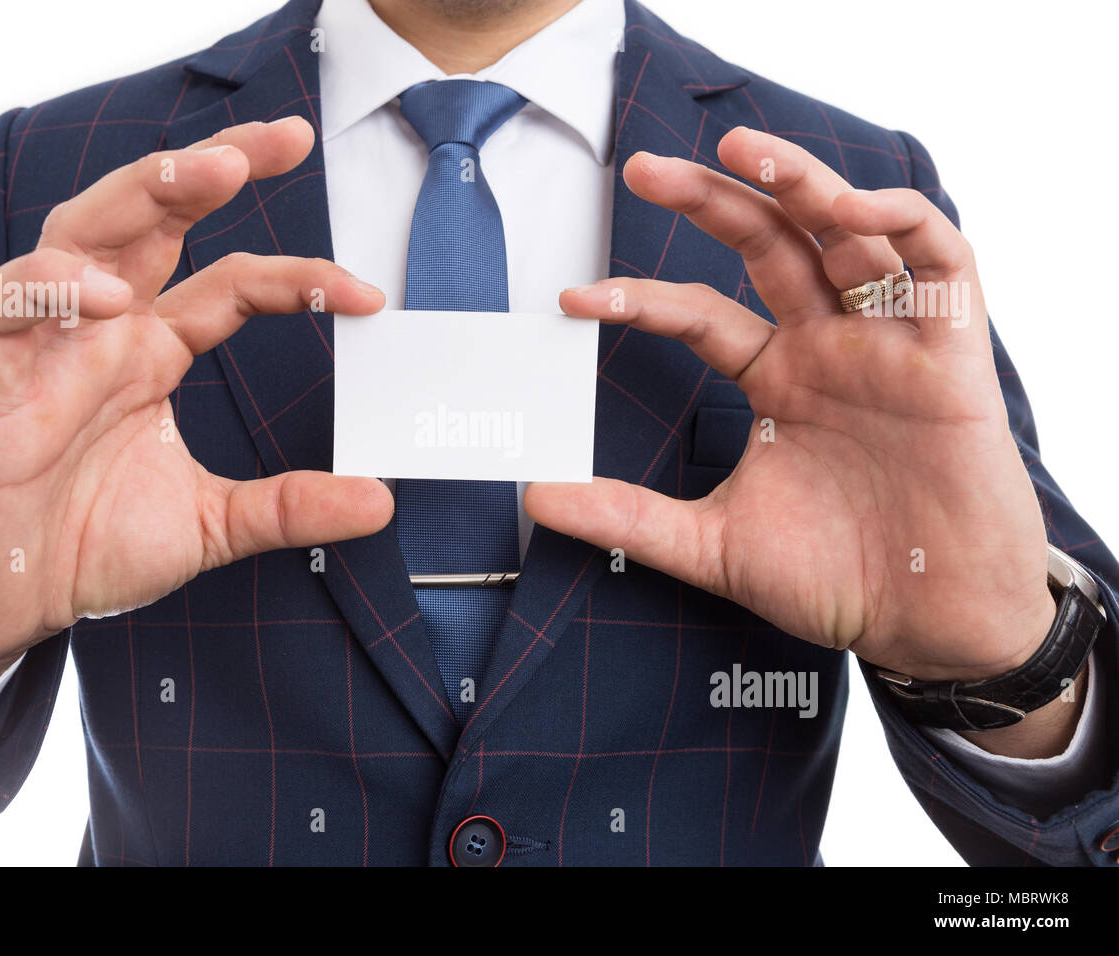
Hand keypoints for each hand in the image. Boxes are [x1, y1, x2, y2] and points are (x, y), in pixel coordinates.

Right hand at [0, 117, 392, 714]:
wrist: (15, 599)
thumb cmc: (95, 545)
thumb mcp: (215, 525)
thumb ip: (292, 507)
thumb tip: (379, 502)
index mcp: (155, 352)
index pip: (233, 283)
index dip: (299, 276)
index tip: (368, 297)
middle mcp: (106, 332)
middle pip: (153, 217)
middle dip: (215, 165)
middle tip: (286, 137)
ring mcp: (48, 346)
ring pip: (82, 232)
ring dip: (144, 192)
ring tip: (212, 173)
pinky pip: (0, 303)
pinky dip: (48, 286)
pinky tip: (107, 294)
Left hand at [528, 128, 1057, 689]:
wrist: (930, 623)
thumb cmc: (836, 579)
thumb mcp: (713, 546)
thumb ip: (628, 518)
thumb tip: (537, 497)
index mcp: (776, 378)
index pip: (698, 311)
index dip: (638, 297)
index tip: (573, 301)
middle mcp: (826, 347)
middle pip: (768, 243)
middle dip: (710, 198)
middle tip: (643, 168)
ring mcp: (887, 344)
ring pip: (848, 233)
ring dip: (801, 183)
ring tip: (745, 153)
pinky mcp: (950, 354)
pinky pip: (939, 261)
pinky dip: (901, 221)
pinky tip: (849, 210)